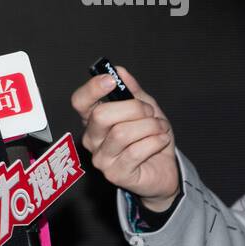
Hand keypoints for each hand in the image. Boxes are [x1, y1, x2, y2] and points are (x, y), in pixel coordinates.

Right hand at [71, 65, 179, 210]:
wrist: (164, 168)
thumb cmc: (150, 138)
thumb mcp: (145, 108)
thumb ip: (132, 91)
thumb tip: (119, 70)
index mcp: (94, 119)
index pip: (80, 102)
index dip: (92, 89)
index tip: (110, 80)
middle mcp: (92, 139)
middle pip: (102, 115)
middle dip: (134, 109)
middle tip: (150, 113)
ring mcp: (101, 158)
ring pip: (122, 133)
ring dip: (150, 126)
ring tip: (160, 129)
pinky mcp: (115, 174)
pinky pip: (136, 151)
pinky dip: (155, 142)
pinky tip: (161, 142)